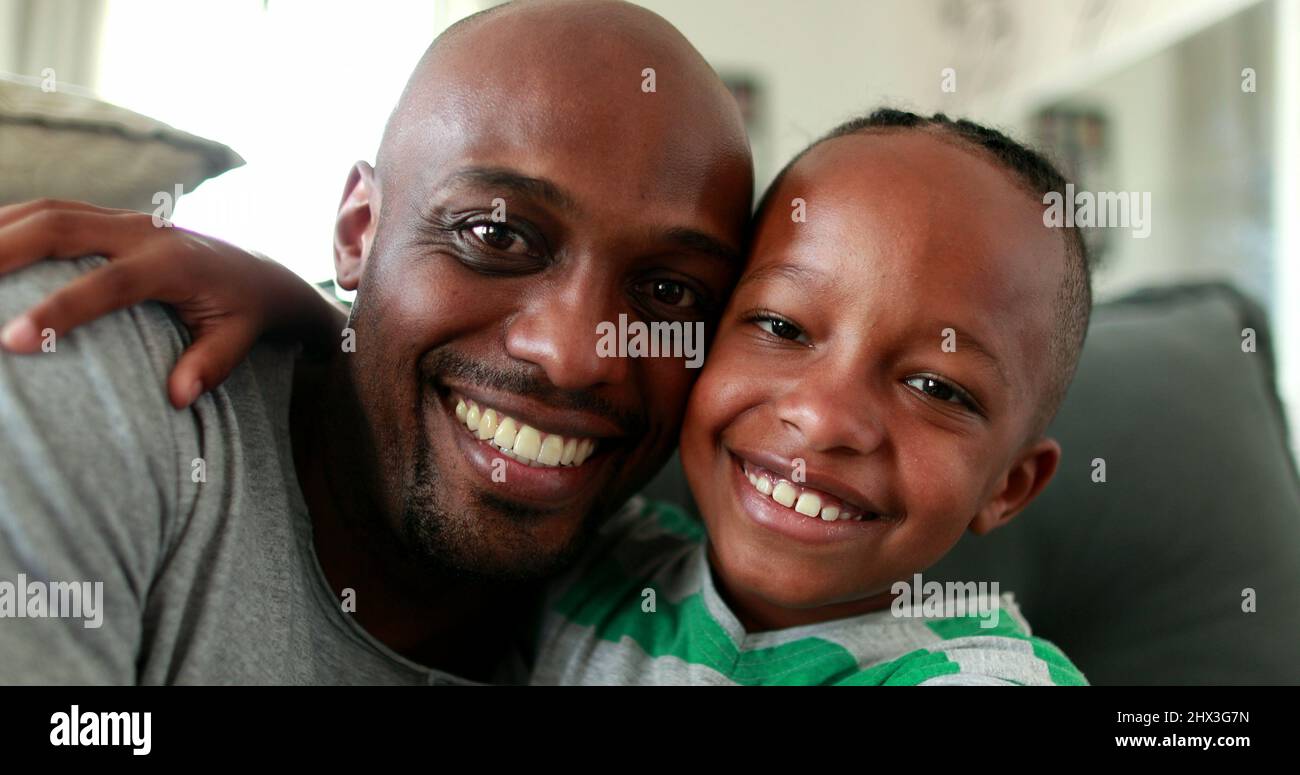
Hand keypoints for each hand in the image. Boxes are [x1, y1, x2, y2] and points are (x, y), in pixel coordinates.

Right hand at [0, 199, 342, 407]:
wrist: (258, 269)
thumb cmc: (243, 311)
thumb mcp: (239, 338)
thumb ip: (212, 365)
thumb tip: (180, 397)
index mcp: (173, 263)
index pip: (109, 284)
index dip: (60, 309)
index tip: (12, 342)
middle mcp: (143, 231)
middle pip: (61, 227)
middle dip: (3, 251)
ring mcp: (122, 219)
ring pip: (48, 210)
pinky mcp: (107, 218)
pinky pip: (49, 210)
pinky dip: (9, 222)